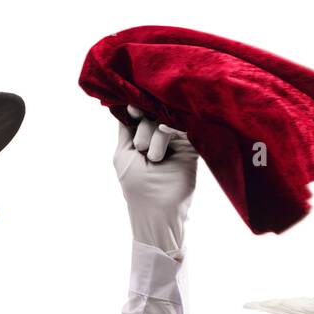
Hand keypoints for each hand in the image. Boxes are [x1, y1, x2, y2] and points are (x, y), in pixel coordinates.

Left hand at [114, 104, 198, 253]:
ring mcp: (174, 141)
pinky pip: (182, 127)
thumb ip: (126, 128)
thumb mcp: (123, 154)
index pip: (138, 112)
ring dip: (156, 135)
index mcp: (140, 137)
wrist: (159, 211)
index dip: (135, 107)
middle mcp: (157, 136)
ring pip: (164, 119)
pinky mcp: (190, 147)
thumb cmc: (137, 187)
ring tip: (155, 158)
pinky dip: (171, 127)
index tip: (132, 110)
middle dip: (144, 127)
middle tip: (142, 149)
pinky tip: (166, 131)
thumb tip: (127, 101)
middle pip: (151, 113)